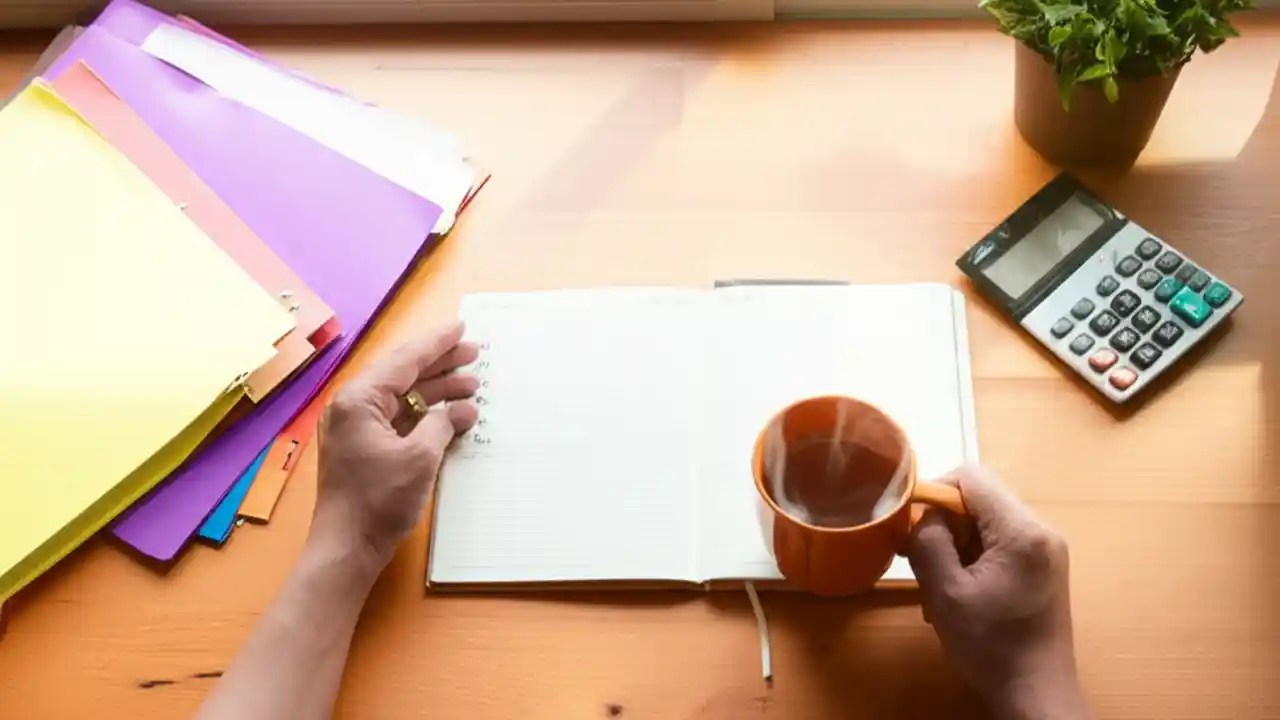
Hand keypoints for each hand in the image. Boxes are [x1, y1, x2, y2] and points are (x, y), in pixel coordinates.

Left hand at [311, 321, 478, 569]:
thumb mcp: (420, 458)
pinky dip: (425, 416)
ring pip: (403, 398)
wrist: (347, 547)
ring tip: (471, 387)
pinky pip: (399, 419)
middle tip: (473, 354)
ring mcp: (356, 428)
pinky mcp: (364, 448)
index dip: (436, 344)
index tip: (461, 328)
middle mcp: (353, 407)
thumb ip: (441, 424)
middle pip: (403, 375)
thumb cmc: (379, 501)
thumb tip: (459, 410)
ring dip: (436, 392)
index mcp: (359, 400)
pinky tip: (451, 417)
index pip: (404, 361)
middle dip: (440, 365)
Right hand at [906, 466, 1091, 719]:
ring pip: (986, 521)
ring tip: (944, 584)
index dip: (935, 493)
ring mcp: (1046, 549)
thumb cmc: (991, 647)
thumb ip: (929, 542)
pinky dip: (974, 557)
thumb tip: (923, 514)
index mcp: (1023, 531)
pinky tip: (963, 591)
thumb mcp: (946, 593)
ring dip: (957, 544)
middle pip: (980, 498)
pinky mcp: (1042, 566)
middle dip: (946, 523)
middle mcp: (1041, 530)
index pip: (971, 477)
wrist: (1036, 694)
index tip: (914, 527)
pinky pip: (999, 542)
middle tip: (924, 561)